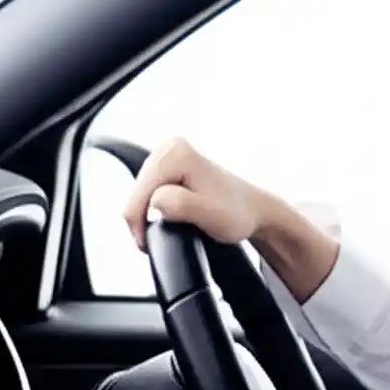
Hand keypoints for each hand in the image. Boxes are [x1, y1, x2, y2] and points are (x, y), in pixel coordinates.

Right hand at [122, 137, 270, 251]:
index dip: (140, 225)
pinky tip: (172, 215)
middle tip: (169, 234)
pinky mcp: (169, 164)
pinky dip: (155, 208)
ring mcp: (169, 154)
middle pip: (136, 193)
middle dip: (144, 219)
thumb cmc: (236, 213)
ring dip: (149, 214)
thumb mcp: (208, 213)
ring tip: (174, 225)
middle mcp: (170, 147)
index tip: (152, 242)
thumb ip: (179, 204)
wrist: (253, 210)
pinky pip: (149, 192)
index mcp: (176, 153)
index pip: (138, 196)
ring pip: (141, 194)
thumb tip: (155, 200)